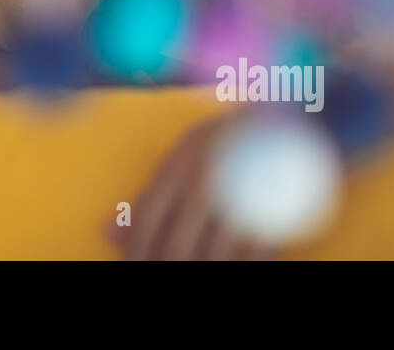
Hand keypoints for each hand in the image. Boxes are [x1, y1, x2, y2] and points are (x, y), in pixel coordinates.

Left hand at [111, 115, 266, 259]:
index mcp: (178, 168)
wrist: (284, 120)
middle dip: (166, 267)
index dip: (137, 253)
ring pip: (212, 258)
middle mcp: (204, 186)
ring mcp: (238, 200)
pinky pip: (251, 257)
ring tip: (201, 269)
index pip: (147, 224)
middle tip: (165, 273)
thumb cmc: (222, 140)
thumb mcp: (181, 156)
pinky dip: (239, 266)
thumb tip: (108, 233)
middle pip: (176, 248)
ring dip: (204, 268)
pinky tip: (232, 267)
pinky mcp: (272, 213)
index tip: (135, 266)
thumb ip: (147, 195)